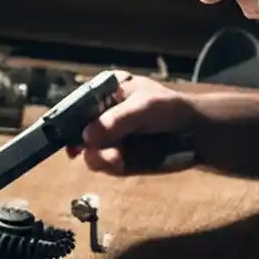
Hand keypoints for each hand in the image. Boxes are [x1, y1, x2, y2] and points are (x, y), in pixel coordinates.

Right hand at [67, 73, 195, 174]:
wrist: (194, 133)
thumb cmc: (170, 109)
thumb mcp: (144, 107)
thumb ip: (117, 120)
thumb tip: (86, 136)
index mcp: (104, 93)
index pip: (75, 104)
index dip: (65, 119)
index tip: (63, 132)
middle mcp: (100, 116)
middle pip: (74, 131)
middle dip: (79, 143)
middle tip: (85, 150)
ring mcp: (107, 139)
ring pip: (87, 151)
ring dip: (97, 156)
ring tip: (117, 157)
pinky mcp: (116, 158)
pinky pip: (102, 164)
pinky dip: (108, 166)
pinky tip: (122, 162)